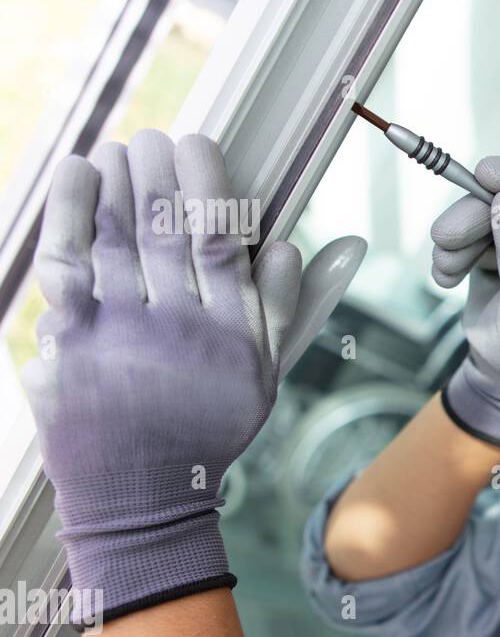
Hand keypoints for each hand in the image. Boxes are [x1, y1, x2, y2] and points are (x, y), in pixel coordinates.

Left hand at [21, 129, 361, 628]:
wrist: (142, 497)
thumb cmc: (208, 429)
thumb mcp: (264, 374)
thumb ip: (285, 306)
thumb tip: (296, 243)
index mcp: (230, 333)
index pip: (222, 241)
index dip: (208, 184)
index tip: (198, 145)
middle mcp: (177, 329)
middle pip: (165, 231)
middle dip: (157, 174)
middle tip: (153, 139)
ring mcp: (119, 336)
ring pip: (115, 240)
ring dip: (114, 185)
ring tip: (117, 151)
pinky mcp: (69, 344)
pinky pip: (66, 265)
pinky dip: (68, 214)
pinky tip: (77, 176)